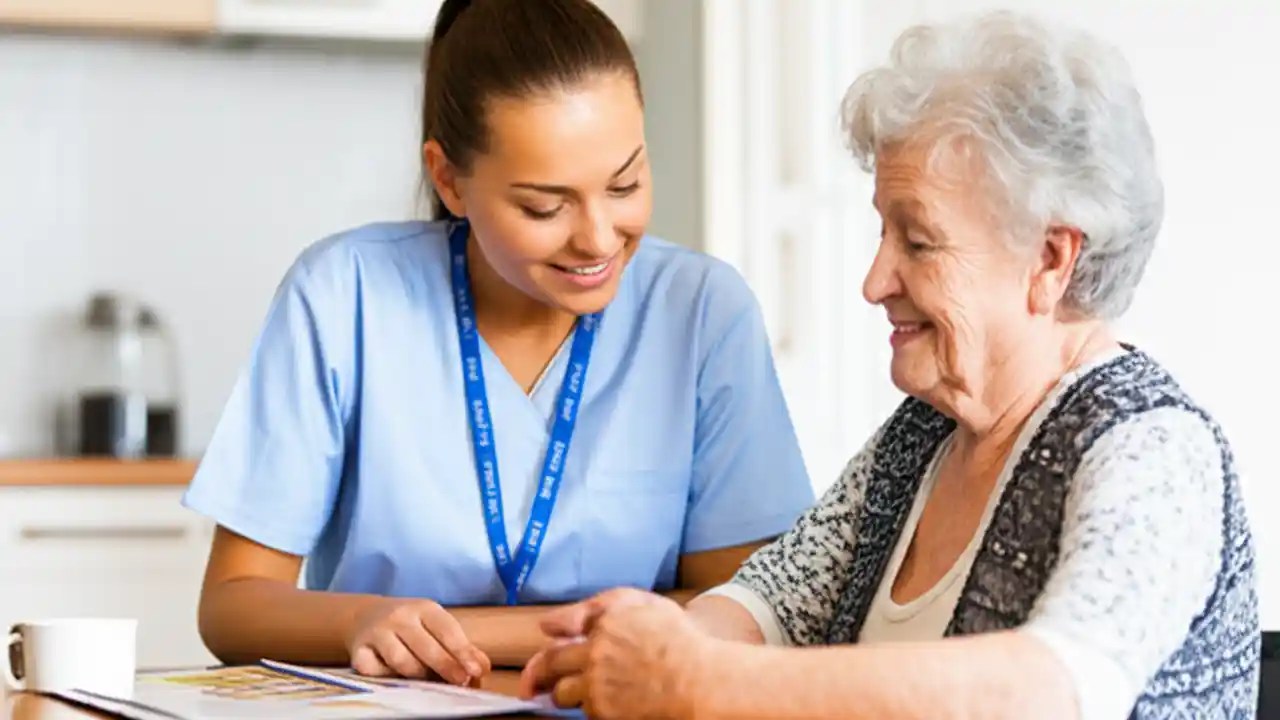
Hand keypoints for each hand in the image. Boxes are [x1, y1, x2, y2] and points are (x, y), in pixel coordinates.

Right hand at [346, 598, 490, 685]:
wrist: (366, 615)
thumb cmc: (412, 626)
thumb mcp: (436, 627)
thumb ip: (460, 648)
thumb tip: (482, 668)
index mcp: (425, 608)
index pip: (447, 630)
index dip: (462, 652)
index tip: (475, 671)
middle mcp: (400, 616)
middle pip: (425, 646)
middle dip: (445, 666)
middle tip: (460, 681)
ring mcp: (377, 632)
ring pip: (400, 661)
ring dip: (417, 674)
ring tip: (427, 679)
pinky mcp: (358, 650)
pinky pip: (374, 670)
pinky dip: (385, 676)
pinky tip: (393, 675)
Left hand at [520, 588, 710, 719]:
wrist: (701, 684)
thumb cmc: (681, 643)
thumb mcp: (644, 605)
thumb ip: (598, 606)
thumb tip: (548, 624)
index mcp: (605, 622)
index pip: (563, 627)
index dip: (554, 633)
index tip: (550, 640)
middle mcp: (594, 653)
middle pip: (550, 664)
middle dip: (539, 673)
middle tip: (534, 683)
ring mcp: (596, 686)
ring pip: (562, 694)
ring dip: (565, 694)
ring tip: (586, 693)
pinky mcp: (602, 714)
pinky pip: (585, 712)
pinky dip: (592, 709)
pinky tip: (613, 703)